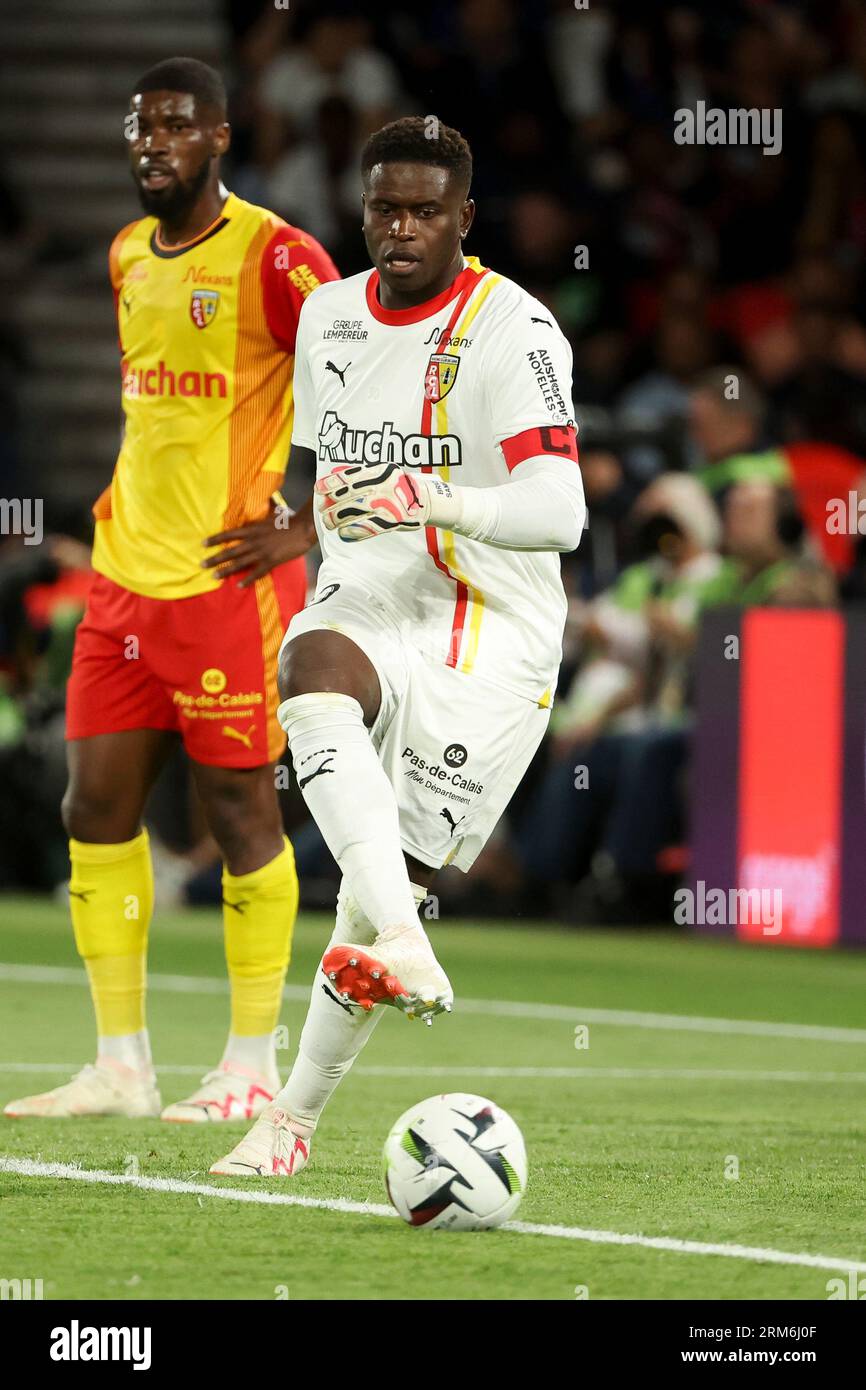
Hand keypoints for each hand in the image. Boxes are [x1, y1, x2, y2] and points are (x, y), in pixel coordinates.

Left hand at [202, 496, 315, 587]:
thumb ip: (263, 506)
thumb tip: (261, 494)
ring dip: (226, 570)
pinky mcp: (272, 561)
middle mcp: (254, 541)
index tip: (203, 544)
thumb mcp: (272, 511)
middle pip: (230, 551)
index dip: (215, 539)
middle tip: (201, 564)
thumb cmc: (288, 520)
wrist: (303, 529)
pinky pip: (257, 573)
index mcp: (252, 529)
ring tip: (214, 576)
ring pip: (240, 563)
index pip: (229, 534)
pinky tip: (239, 586)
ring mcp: (262, 552)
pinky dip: (248, 580)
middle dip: (215, 558)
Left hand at [315, 461, 429, 541]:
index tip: (318, 489)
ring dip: (338, 519)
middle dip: (331, 503)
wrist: (426, 500)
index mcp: (378, 471)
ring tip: (328, 523)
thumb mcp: (383, 471)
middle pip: (349, 495)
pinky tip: (343, 533)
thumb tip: (334, 474)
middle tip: (320, 509)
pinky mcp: (392, 521)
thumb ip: (360, 472)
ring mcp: (387, 504)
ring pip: (355, 512)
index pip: (349, 476)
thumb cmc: (398, 485)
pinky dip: (354, 532)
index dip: (331, 483)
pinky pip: (369, 527)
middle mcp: (382, 487)